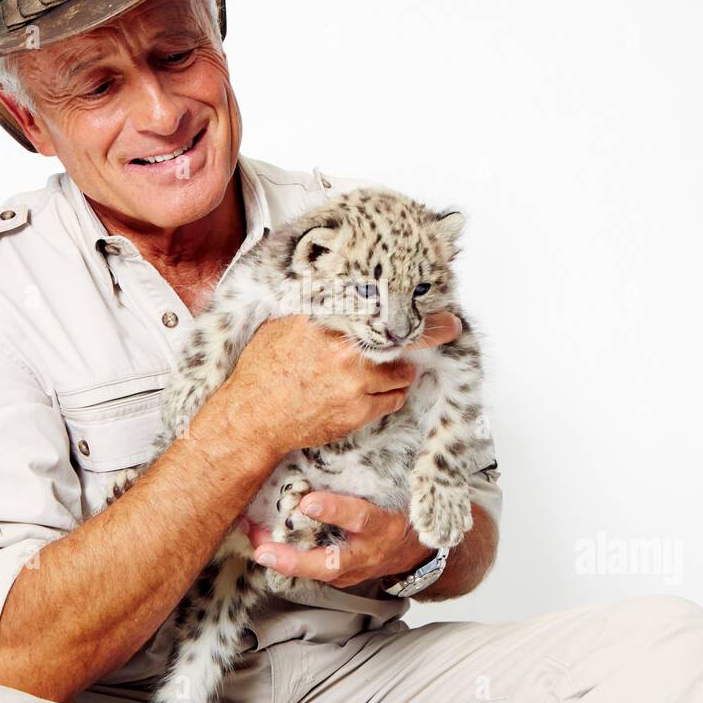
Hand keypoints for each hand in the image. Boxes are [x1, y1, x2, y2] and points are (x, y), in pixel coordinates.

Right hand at [217, 311, 461, 457]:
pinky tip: (371, 392)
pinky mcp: (357, 411)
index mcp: (324, 320)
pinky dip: (389, 395)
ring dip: (399, 370)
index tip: (439, 298)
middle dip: (431, 331)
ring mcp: (352, 381)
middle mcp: (342, 348)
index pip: (378, 302)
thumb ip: (315, 305)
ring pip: (401, 372)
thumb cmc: (262, 372)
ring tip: (384, 369)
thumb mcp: (282, 323)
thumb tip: (336, 284)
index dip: (412, 300)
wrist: (252, 418)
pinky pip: (392, 400)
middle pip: (402, 336)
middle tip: (450, 325)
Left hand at [245, 493, 434, 589]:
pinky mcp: (342, 578)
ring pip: (317, 573)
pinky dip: (287, 560)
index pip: (360, 517)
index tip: (308, 502)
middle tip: (265, 548)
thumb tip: (332, 444)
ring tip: (257, 548)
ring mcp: (353, 570)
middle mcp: (367, 551)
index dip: (334, 511)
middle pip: (330, 561)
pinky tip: (263, 545)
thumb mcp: (391, 491)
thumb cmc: (398, 510)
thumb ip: (366, 477)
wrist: (414, 549)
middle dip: (296, 558)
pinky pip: (313, 573)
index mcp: (382, 524)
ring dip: (284, 562)